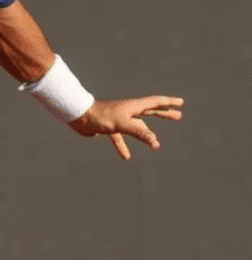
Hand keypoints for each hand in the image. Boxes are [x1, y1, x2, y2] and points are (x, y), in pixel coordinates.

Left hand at [68, 96, 183, 159]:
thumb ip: (139, 132)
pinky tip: (126, 157)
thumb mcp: (122, 124)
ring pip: (137, 126)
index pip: (155, 102)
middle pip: (150, 112)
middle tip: (178, 116)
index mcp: (133, 106)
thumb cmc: (100, 116)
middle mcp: (128, 111)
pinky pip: (119, 138)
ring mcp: (119, 119)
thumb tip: (155, 142)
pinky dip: (124, 147)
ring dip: (147, 133)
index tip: (180, 102)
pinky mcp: (109, 128)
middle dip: (164, 114)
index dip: (168, 102)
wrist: (78, 116)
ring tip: (156, 143)